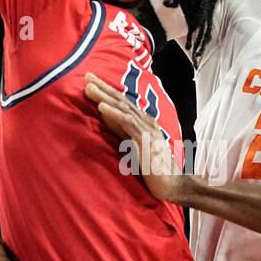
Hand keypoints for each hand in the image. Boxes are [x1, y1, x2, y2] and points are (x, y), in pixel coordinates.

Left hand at [83, 73, 186, 203]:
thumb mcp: (132, 144)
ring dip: (105, 96)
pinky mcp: (145, 140)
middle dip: (103, 87)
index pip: (122, 102)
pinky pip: (128, 123)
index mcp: (143, 121)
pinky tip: (102, 107)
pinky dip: (114, 114)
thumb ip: (120, 129)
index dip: (106, 90)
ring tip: (89, 87)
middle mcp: (146, 121)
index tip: (90, 80)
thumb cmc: (153, 167)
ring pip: (123, 108)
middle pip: (121, 100)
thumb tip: (104, 115)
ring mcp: (146, 129)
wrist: (173, 185)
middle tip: (87, 75)